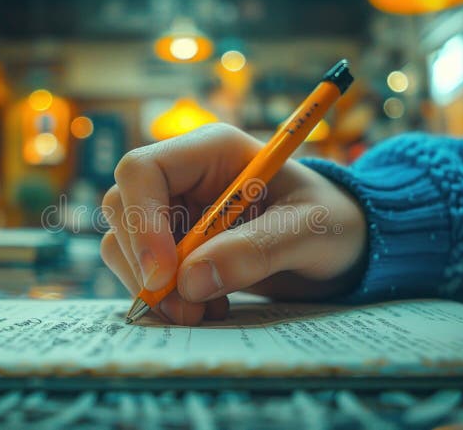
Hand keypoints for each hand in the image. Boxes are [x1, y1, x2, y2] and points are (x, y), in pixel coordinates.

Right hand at [100, 124, 366, 324]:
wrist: (340, 242)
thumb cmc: (332, 220)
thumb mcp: (310, 231)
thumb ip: (256, 250)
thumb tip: (189, 282)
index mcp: (211, 151)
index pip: (142, 170)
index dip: (142, 221)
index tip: (164, 276)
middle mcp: (184, 176)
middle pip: (123, 209)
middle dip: (144, 265)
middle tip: (186, 310)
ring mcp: (175, 210)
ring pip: (124, 245)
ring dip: (154, 289)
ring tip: (206, 312)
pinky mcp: (174, 244)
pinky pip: (143, 271)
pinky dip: (166, 298)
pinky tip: (208, 307)